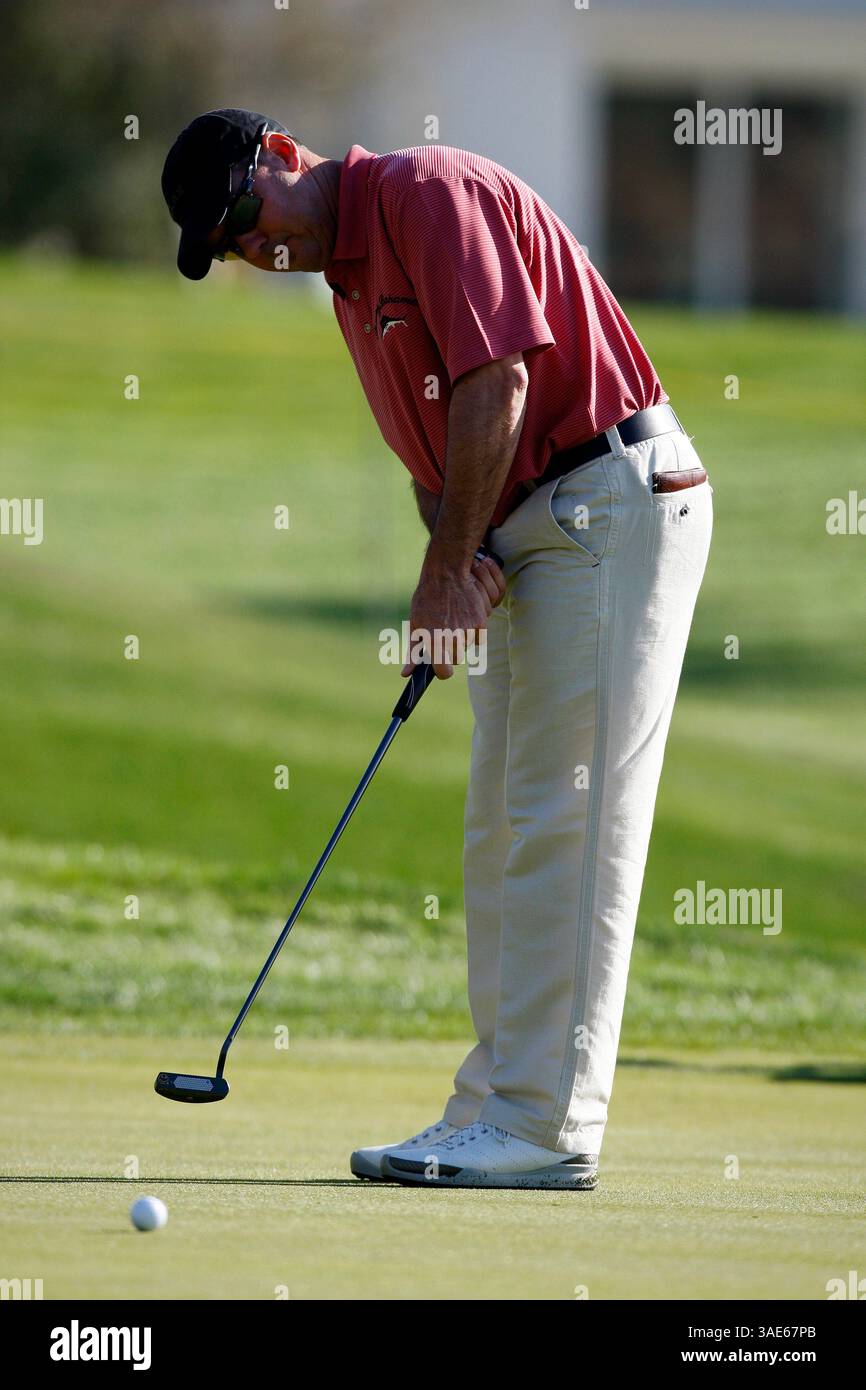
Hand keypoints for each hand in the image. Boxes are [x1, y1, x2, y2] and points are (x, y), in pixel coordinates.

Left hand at [401, 552, 506, 679]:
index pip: (444, 672)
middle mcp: (452, 637)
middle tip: (446, 632)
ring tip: (455, 619)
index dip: (443, 671)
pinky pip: (479, 637)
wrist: (447, 572)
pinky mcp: (481, 623)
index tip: (442, 668)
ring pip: (468, 646)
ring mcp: (467, 631)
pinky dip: (475, 629)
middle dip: (452, 650)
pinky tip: (466, 615)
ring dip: (463, 637)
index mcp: (433, 640)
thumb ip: (413, 651)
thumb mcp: (416, 623)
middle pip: (457, 659)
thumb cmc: (428, 599)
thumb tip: (406, 674)